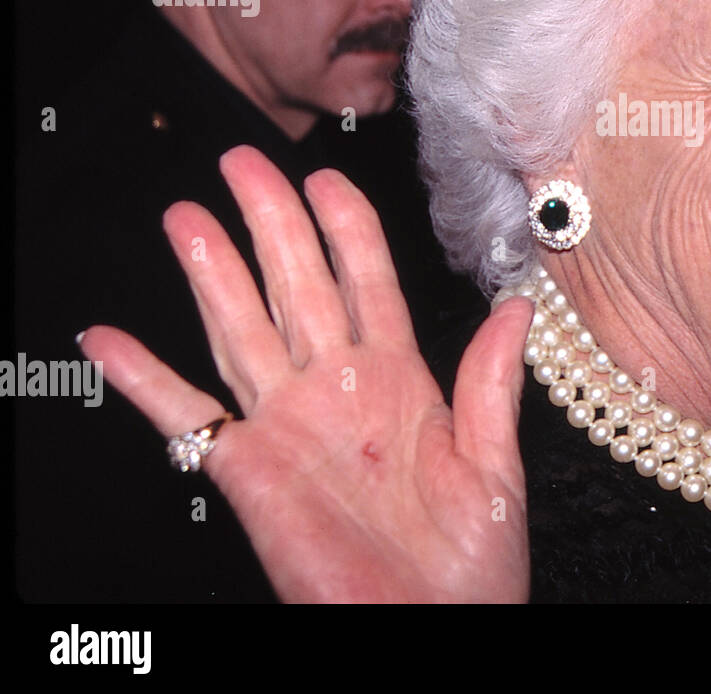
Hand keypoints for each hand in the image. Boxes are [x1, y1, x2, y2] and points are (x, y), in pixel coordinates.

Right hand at [81, 145, 530, 602]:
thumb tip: (517, 306)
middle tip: (243, 163)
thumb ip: (492, 382)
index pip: (366, 282)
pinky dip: (144, 379)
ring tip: (187, 216)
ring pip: (242, 329)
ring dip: (212, 273)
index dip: (345, 228)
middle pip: (295, 286)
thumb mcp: (494, 464)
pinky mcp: (247, 472)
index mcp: (399, 381)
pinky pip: (187, 417)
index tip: (326, 178)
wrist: (431, 631)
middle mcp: (336, 391)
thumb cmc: (469, 565)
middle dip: (271, 222)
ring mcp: (288, 425)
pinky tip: (109, 340)